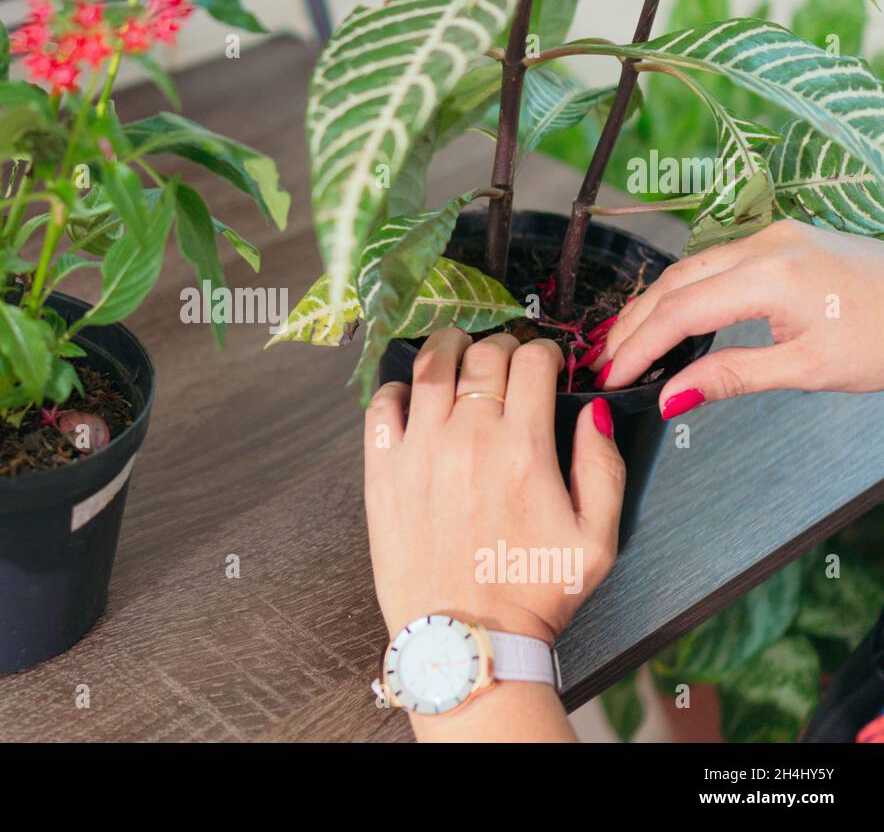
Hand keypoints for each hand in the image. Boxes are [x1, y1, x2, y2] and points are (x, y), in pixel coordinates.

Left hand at [364, 329, 624, 648]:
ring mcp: (419, 452)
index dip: (544, 353)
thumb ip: (604, 467)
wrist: (468, 638)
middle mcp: (468, 439)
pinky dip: (395, 390)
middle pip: (482, 354)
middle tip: (504, 358)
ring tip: (457, 351)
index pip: (532, 361)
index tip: (545, 363)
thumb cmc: (532, 594)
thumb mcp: (596, 539)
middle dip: (500, 345)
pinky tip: (410, 396)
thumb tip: (594, 411)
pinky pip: (380, 407)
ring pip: (429, 366)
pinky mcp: (382, 472)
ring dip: (448, 348)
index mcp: (524, 449)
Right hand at [594, 220, 883, 416]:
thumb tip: (670, 398)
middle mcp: (764, 244)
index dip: (638, 347)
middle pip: (673, 283)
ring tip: (623, 342)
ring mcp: (772, 236)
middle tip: (602, 362)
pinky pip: (712, 262)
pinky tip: (667, 315)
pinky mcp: (781, 240)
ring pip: (688, 269)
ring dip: (651, 306)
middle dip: (631, 325)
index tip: (612, 377)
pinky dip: (681, 291)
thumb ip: (731, 377)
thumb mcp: (808, 370)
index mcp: (770, 276)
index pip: (679, 312)